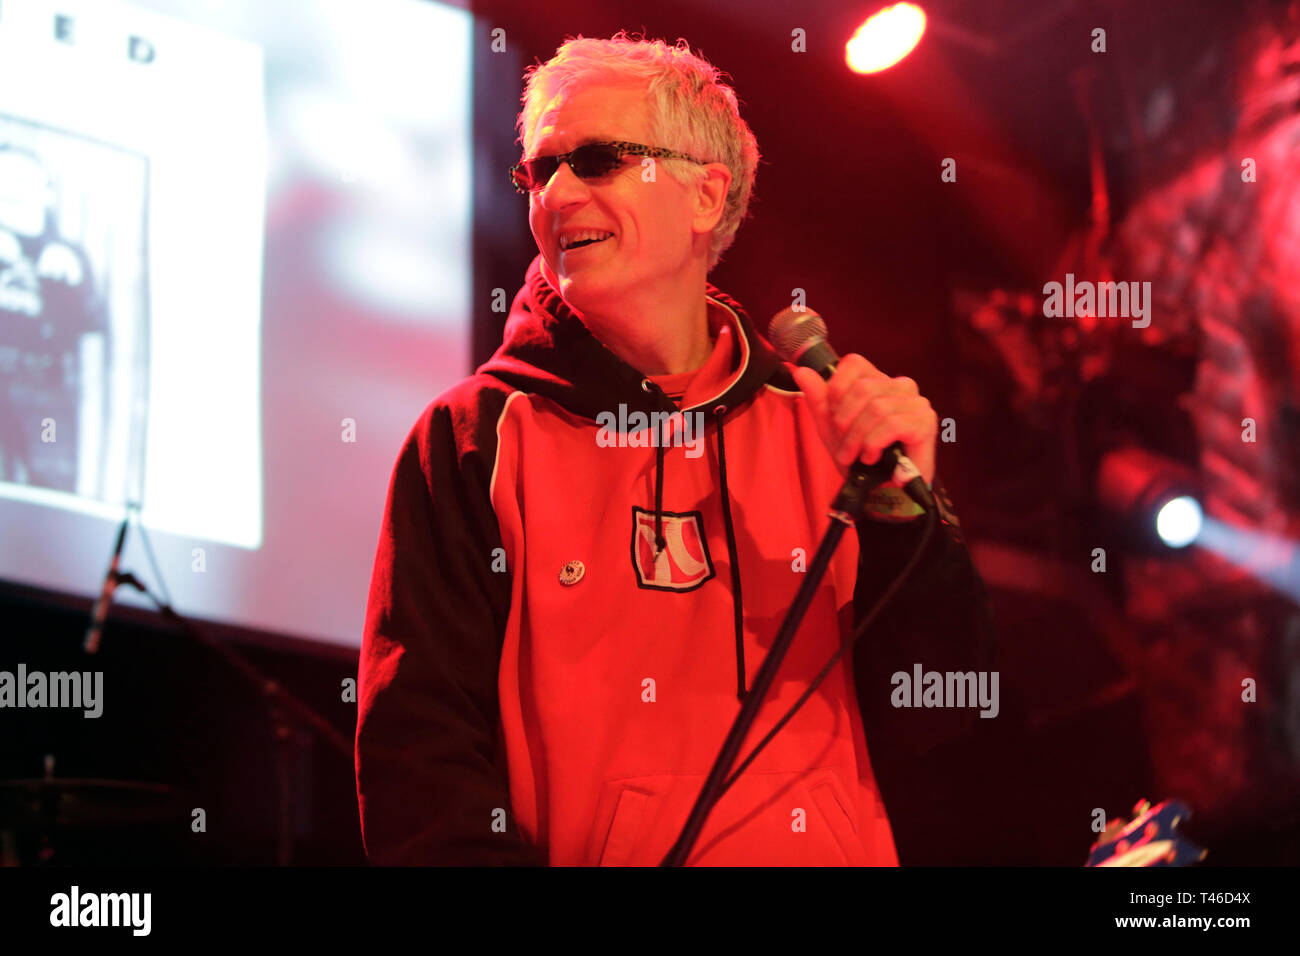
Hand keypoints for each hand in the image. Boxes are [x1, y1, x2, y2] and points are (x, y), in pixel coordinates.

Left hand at [791, 354, 937, 487]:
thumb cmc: (860, 459)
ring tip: (855, 456)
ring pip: (876, 408)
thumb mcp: (832, 429)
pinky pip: (892, 424)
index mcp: (879, 382)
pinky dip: (874, 444)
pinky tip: (872, 457)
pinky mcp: (925, 423)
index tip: (834, 417)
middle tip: (844, 446)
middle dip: (845, 421)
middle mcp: (901, 387)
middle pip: (863, 387)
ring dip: (858, 438)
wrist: (882, 493)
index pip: (855, 363)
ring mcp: (916, 403)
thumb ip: (819, 400)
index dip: (837, 388)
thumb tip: (801, 371)